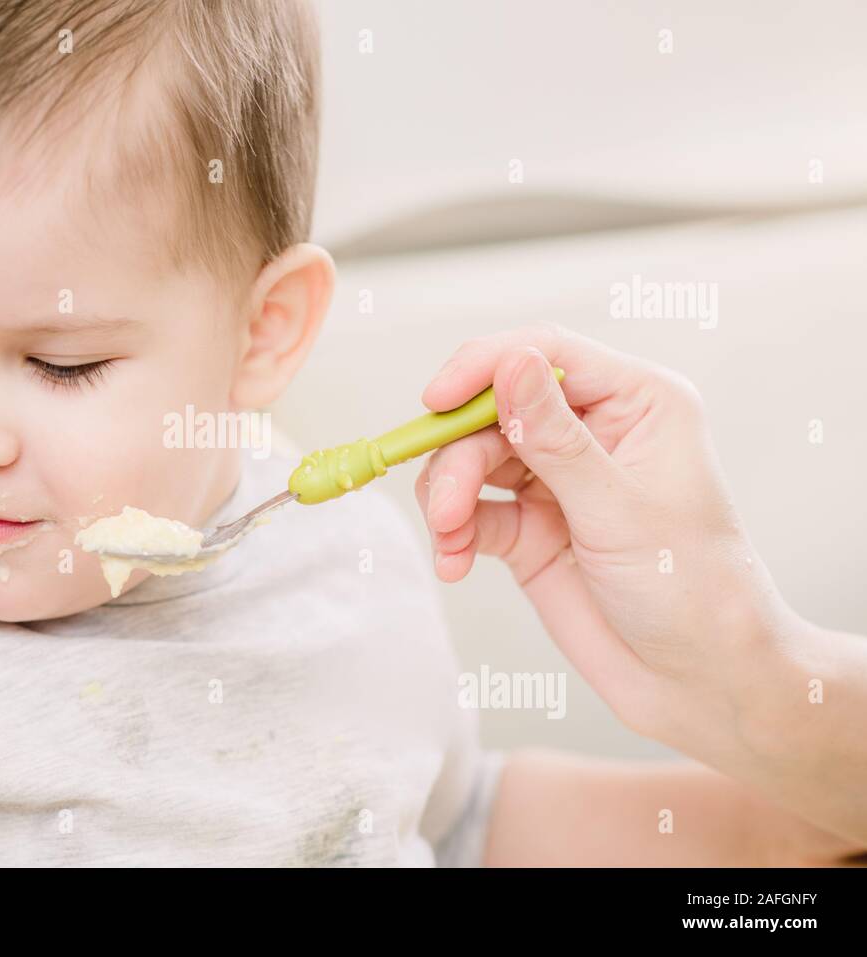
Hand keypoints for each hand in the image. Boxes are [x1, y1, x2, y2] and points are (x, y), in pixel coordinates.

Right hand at [413, 323, 790, 740]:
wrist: (697, 682)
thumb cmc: (693, 589)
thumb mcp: (619, 508)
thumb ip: (555, 437)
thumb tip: (510, 362)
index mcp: (636, 404)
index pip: (547, 353)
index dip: (485, 366)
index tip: (436, 399)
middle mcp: (592, 432)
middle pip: (494, 409)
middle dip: (458, 456)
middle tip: (442, 508)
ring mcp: (556, 480)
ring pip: (471, 459)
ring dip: (448, 498)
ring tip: (451, 542)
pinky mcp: (528, 527)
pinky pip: (470, 512)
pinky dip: (452, 533)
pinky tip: (454, 563)